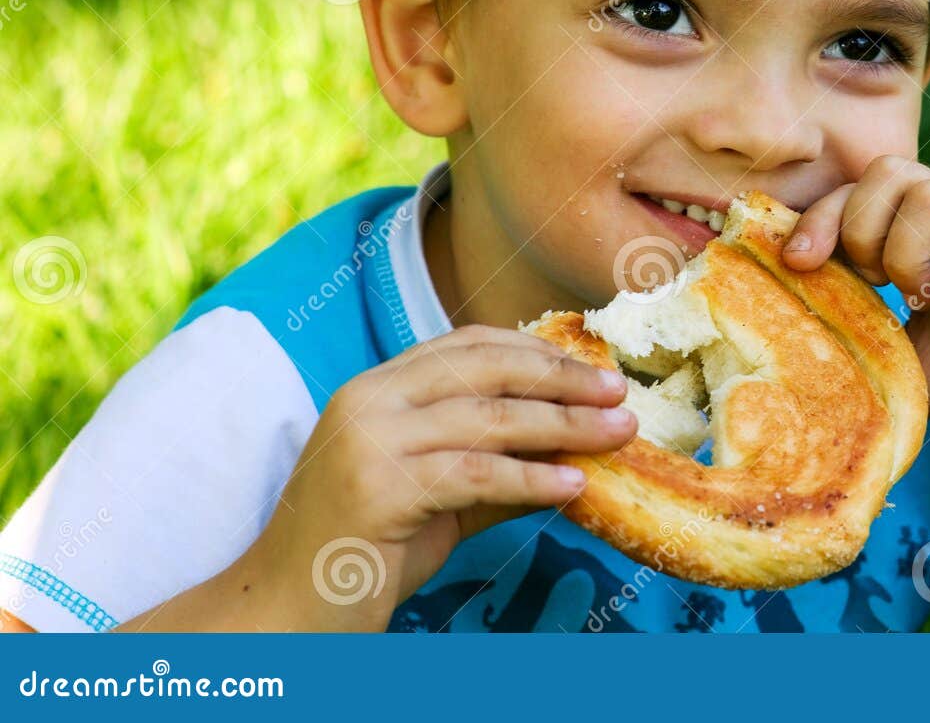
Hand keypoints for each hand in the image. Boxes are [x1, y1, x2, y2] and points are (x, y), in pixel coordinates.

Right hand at [246, 325, 635, 629]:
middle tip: (620, 392)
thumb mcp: (441, 495)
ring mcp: (369, 440)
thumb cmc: (364, 550)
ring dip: (565, 425)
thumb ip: (500, 465)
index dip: (537, 351)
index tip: (592, 367)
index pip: (469, 345)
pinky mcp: (378, 488)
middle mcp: (369, 399)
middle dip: (563, 378)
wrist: (286, 608)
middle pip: (487, 370)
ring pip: (490, 418)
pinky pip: (476, 474)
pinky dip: (532, 478)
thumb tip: (577, 451)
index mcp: (378, 386)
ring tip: (617, 434)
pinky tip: (573, 485)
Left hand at [780, 156, 929, 442]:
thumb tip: (787, 329)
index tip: (799, 264)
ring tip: (918, 303)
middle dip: (860, 228)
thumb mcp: (901, 360)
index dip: (820, 217)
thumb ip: (857, 334)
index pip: (858, 189)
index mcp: (919, 235)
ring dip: (906, 254)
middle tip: (874, 286)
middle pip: (891, 170)